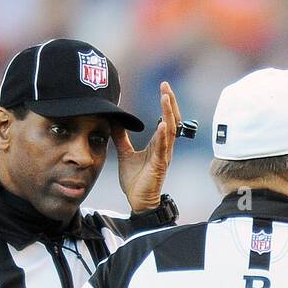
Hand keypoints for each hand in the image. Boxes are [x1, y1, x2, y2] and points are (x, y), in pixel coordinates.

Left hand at [114, 80, 182, 212]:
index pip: (166, 119)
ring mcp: (163, 156)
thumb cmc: (136, 182)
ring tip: (166, 97)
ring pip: (170, 131)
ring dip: (168, 113)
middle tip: (166, 86)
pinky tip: (163, 124)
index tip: (164, 88)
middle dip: (170, 103)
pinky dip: (163, 135)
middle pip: (172, 120)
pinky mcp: (159, 165)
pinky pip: (163, 148)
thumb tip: (116, 122)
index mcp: (157, 145)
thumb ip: (121, 138)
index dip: (166, 104)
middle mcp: (163, 148)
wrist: (138, 201)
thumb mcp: (125, 154)